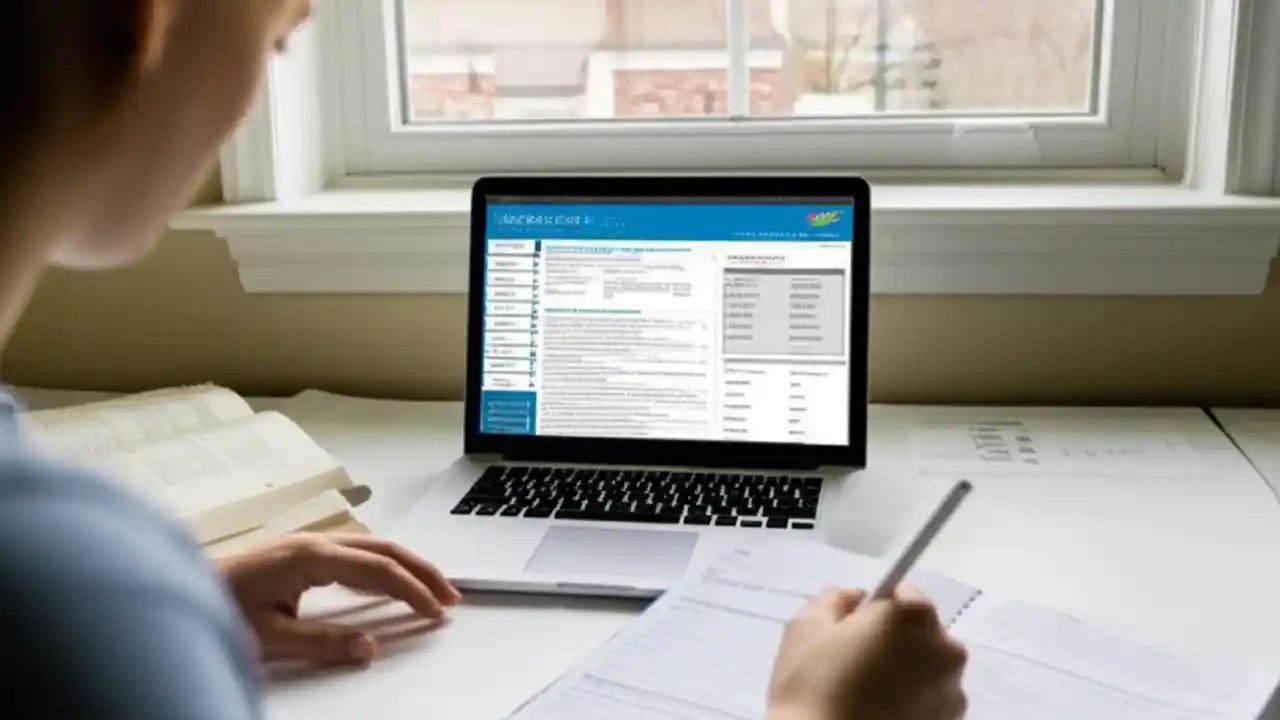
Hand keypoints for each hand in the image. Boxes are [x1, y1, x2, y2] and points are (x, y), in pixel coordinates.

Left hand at [217, 533, 461, 665]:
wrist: (172, 589)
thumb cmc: (215, 608)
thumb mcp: (270, 637)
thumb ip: (323, 643)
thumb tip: (369, 647)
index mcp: (311, 557)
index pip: (379, 570)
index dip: (413, 591)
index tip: (435, 611)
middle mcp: (313, 543)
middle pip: (384, 549)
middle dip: (421, 571)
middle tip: (450, 596)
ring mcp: (305, 544)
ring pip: (371, 547)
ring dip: (405, 565)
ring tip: (430, 588)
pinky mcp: (298, 553)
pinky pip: (354, 552)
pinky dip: (381, 565)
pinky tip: (387, 581)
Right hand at [766, 586, 967, 719]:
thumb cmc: (812, 687)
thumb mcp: (805, 627)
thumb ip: (834, 599)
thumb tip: (856, 598)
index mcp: (911, 618)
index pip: (905, 596)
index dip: (880, 608)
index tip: (858, 626)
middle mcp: (944, 650)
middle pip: (922, 632)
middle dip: (897, 640)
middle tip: (859, 662)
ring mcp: (953, 692)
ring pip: (929, 668)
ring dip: (909, 672)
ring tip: (869, 694)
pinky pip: (932, 700)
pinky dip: (914, 702)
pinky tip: (881, 713)